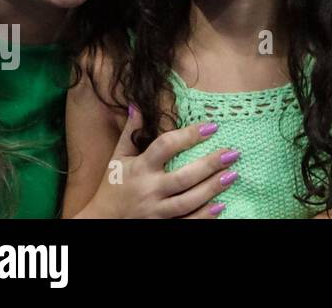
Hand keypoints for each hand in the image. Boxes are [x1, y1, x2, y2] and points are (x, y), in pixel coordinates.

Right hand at [78, 107, 239, 218]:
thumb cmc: (111, 187)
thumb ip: (130, 132)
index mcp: (140, 168)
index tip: (212, 127)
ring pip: (188, 201)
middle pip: (184, 177)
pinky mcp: (161, 226)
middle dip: (210, 164)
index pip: (166, 147)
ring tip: (233, 174)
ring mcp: (155, 211)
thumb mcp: (118, 158)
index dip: (189, 135)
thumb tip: (137, 104)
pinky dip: (204, 216)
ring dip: (212, 188)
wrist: (99, 223)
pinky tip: (221, 206)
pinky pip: (186, 222)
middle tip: (233, 153)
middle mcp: (148, 190)